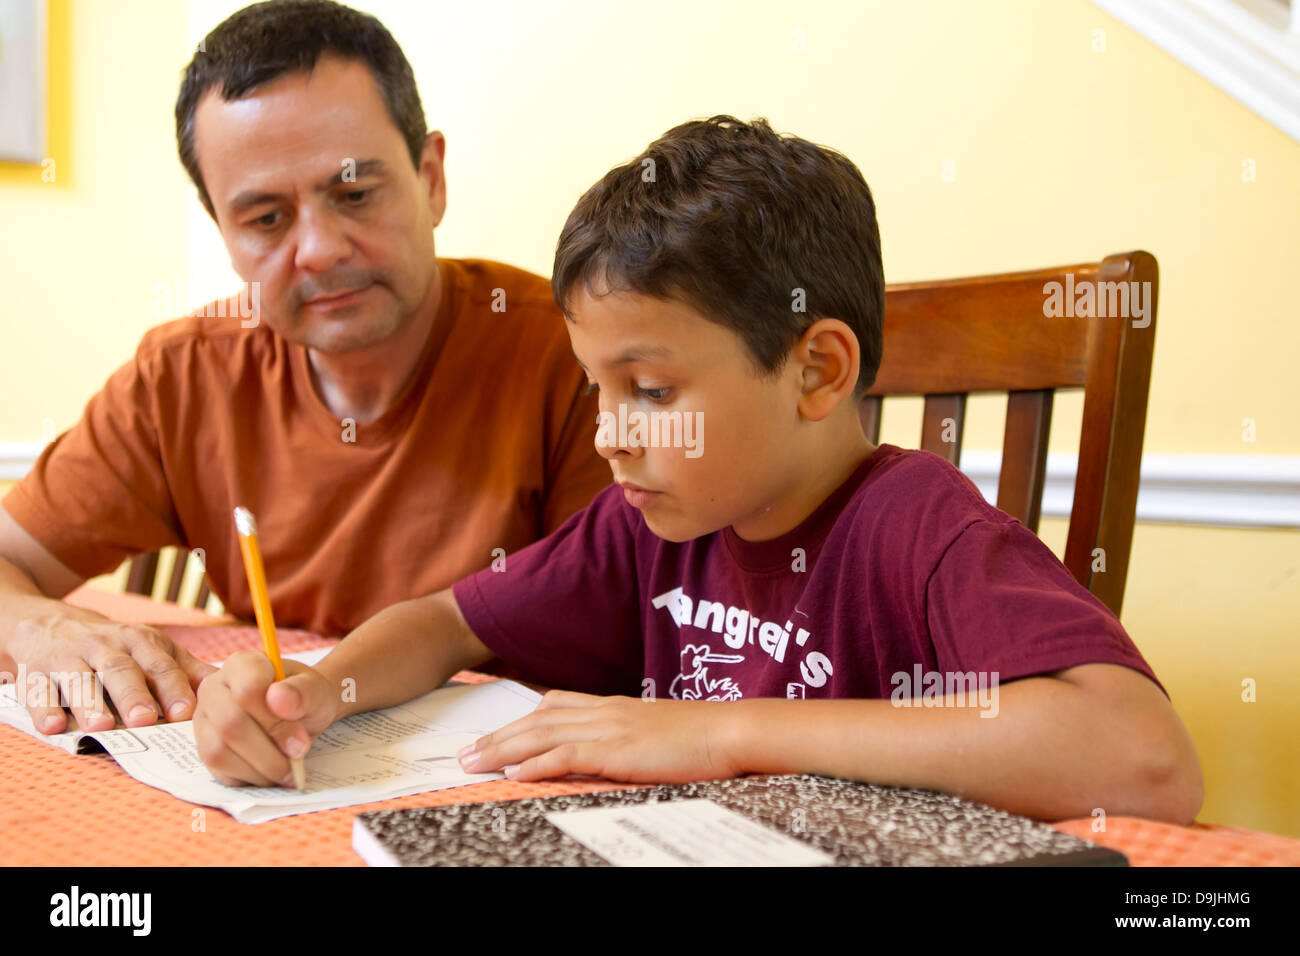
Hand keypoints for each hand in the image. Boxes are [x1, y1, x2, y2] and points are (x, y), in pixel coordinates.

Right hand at [3, 610, 215, 733]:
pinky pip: (38, 691)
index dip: (173, 687)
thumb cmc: (115, 646)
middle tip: (145, 721)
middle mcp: (104, 647)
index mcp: (139, 642)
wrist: (50, 623)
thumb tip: (228, 686)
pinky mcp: (35, 671)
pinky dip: (44, 709)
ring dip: (90, 704)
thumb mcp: (152, 648)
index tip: (185, 713)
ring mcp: (68, 658)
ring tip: (101, 727)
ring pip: (80, 680)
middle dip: (133, 696)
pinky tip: (52, 727)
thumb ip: (187, 670)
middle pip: (121, 671)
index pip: (159, 665)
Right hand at [193, 651, 339, 786]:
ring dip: (260, 768)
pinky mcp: (204, 747)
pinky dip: (250, 778)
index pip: (248, 691)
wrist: (301, 713)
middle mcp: (214, 689)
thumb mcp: (316, 690)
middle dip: (268, 751)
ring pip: (219, 752)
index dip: (275, 721)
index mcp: (242, 665)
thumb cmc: (305, 697)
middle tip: (296, 758)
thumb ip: (302, 692)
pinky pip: (219, 771)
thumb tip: (277, 698)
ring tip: (288, 770)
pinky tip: (272, 773)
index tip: (300, 740)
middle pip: (230, 725)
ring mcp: (204, 719)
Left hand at [456, 690, 738, 782]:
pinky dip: (534, 763)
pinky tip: (513, 773)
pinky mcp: (615, 749)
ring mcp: (608, 727)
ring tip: (473, 764)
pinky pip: (564, 755)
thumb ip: (626, 737)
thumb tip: (607, 753)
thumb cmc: (700, 738)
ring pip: (540, 734)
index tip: (494, 732)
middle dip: (497, 736)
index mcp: (613, 706)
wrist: (728, 732)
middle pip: (536, 719)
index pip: (555, 704)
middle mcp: (603, 711)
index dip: (520, 718)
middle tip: (465, 753)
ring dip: (501, 749)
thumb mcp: (655, 732)